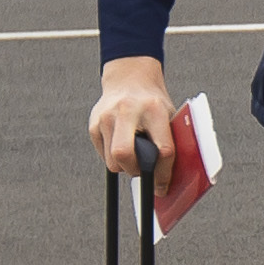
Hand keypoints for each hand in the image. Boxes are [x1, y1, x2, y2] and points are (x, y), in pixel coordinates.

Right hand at [90, 55, 175, 188]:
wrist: (130, 79)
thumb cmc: (153, 103)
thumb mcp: (168, 116)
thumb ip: (169, 142)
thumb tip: (168, 180)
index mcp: (154, 109)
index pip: (162, 150)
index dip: (163, 174)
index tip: (162, 186)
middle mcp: (127, 111)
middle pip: (125, 154)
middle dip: (135, 171)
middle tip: (143, 172)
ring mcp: (106, 116)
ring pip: (112, 160)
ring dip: (125, 166)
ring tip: (134, 157)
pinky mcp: (94, 124)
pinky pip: (103, 154)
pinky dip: (114, 157)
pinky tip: (123, 145)